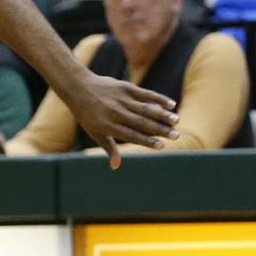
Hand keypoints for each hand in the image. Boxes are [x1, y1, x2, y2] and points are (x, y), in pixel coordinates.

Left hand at [58, 73, 178, 167]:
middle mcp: (115, 113)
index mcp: (108, 126)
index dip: (146, 141)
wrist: (78, 88)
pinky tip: (171, 104)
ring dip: (162, 114)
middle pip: (141, 123)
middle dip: (159, 129)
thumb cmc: (87, 114)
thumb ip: (109, 148)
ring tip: (176, 121)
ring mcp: (121, 100)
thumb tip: (115, 167)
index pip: (131, 135)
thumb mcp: (94, 132)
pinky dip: (158, 99)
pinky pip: (145, 94)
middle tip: (176, 135)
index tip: (161, 146)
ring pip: (145, 108)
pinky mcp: (125, 88)